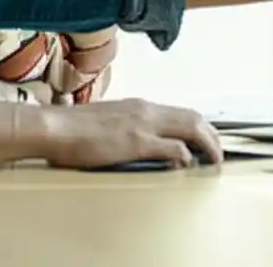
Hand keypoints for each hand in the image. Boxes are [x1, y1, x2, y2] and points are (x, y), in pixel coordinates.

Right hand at [38, 98, 221, 168]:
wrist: (54, 127)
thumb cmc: (72, 128)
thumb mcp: (106, 121)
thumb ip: (125, 126)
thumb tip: (133, 139)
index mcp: (139, 106)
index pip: (180, 111)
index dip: (199, 126)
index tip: (205, 141)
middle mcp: (146, 110)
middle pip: (193, 117)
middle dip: (211, 135)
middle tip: (218, 153)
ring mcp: (143, 124)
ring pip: (191, 127)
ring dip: (206, 144)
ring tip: (213, 160)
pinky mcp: (137, 141)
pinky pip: (173, 147)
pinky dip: (186, 156)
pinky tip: (187, 166)